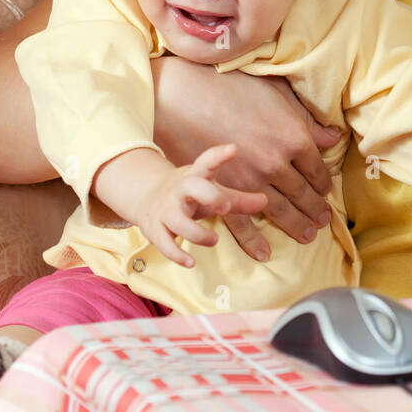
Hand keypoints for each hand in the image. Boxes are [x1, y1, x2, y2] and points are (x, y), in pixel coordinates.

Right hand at [134, 145, 270, 266]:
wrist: (145, 196)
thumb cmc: (189, 194)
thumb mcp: (211, 192)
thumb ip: (237, 199)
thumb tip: (266, 201)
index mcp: (196, 176)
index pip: (207, 162)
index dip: (219, 155)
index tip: (233, 148)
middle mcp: (179, 190)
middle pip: (192, 187)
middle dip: (209, 195)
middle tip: (225, 205)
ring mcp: (166, 209)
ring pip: (178, 220)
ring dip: (197, 233)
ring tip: (214, 240)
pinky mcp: (155, 229)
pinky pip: (164, 243)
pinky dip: (176, 254)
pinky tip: (191, 262)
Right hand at [151, 58, 341, 258]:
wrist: (186, 95)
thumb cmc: (233, 87)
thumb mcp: (278, 95)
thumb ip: (307, 120)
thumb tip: (331, 138)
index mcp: (294, 138)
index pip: (317, 170)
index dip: (324, 184)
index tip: (326, 191)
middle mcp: (277, 163)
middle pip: (303, 194)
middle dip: (315, 209)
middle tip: (323, 220)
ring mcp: (250, 181)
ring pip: (279, 211)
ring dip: (295, 225)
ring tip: (307, 235)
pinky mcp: (223, 191)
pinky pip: (241, 223)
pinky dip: (253, 241)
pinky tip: (263, 253)